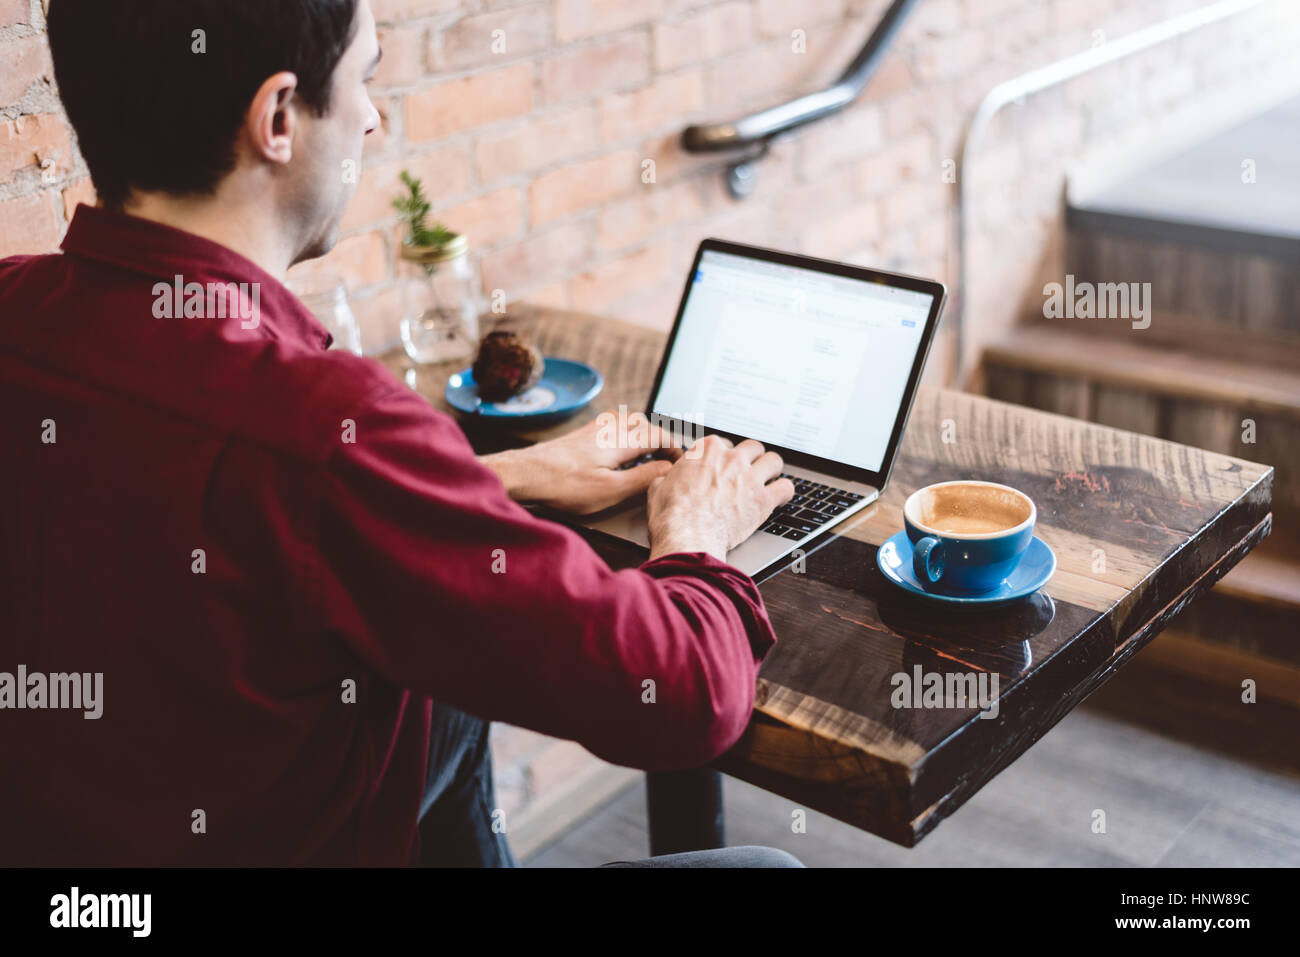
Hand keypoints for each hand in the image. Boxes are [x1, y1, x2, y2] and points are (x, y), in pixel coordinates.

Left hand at [480, 409, 683, 514]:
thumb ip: (642, 478)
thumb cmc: (565, 485)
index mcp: (621, 441)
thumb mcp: (610, 490)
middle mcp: (608, 429)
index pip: (658, 435)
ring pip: (626, 420)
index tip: (680, 462)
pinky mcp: (579, 434)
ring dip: (640, 432)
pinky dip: (622, 432)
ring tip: (644, 454)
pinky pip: (610, 423)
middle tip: (665, 459)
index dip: (674, 447)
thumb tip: (667, 469)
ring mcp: (593, 429)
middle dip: (659, 438)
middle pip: (645, 423)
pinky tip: (615, 449)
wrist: (526, 473)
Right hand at [646, 435, 793, 562]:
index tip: (723, 467)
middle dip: (751, 458)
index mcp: (706, 449)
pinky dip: (784, 492)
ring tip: (769, 478)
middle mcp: (732, 458)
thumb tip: (666, 479)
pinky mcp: (763, 499)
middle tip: (748, 470)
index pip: (723, 443)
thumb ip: (668, 477)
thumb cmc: (671, 514)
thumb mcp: (658, 487)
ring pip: (774, 460)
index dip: (723, 456)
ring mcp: (750, 477)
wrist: (687, 535)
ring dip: (771, 469)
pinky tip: (780, 496)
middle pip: (752, 447)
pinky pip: (786, 488)